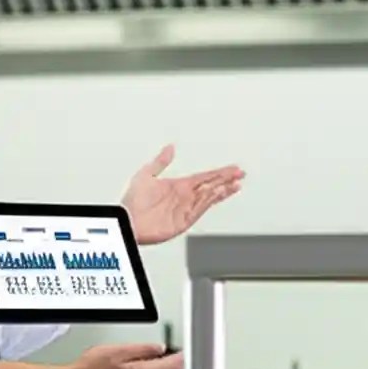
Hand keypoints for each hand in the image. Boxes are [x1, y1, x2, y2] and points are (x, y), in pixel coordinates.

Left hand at [120, 144, 244, 244]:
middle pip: (211, 186)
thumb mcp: (146, 174)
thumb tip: (170, 147)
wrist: (126, 220)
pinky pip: (199, 209)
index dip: (220, 172)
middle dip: (227, 180)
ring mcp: (185, 209)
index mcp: (178, 186)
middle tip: (241, 175)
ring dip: (222, 191)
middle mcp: (184, 197)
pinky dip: (209, 201)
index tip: (234, 168)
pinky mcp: (183, 221)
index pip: (205, 177)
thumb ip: (160, 161)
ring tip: (234, 184)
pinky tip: (217, 193)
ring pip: (209, 198)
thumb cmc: (131, 201)